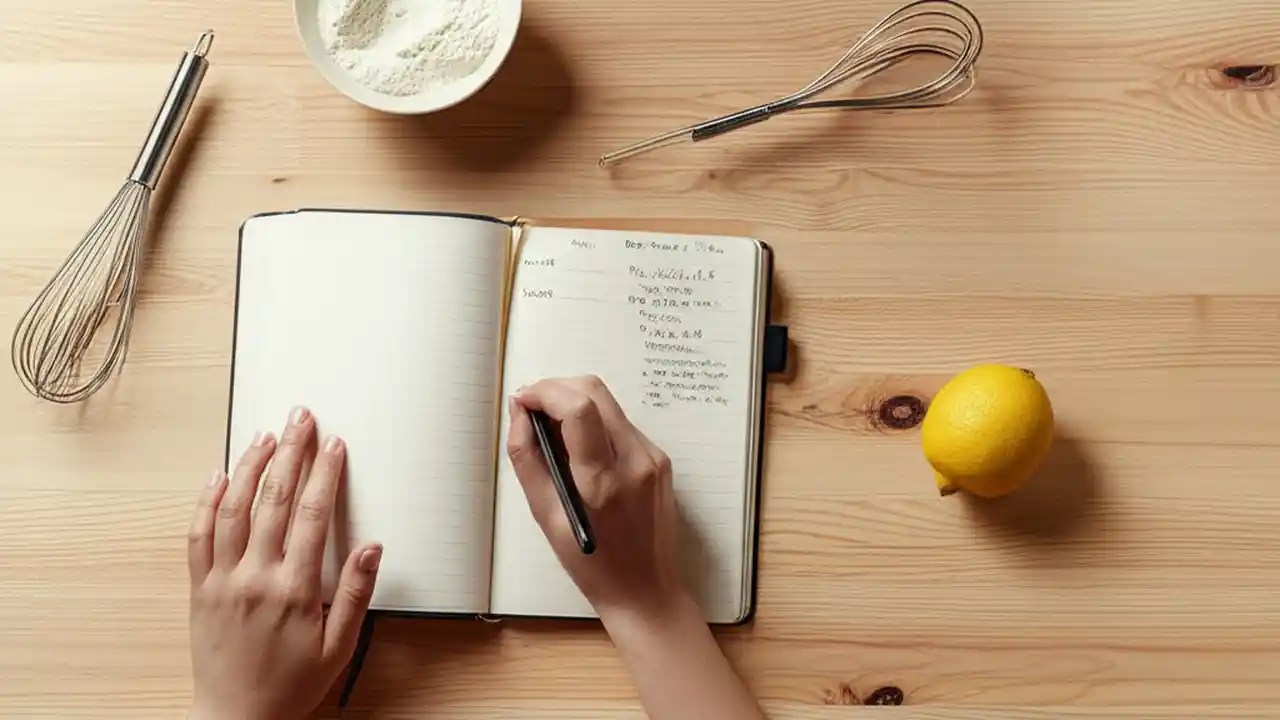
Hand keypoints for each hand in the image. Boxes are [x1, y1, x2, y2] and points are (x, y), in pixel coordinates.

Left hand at [187, 407, 381, 719]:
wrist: (236, 718)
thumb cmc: (290, 685)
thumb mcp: (340, 646)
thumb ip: (355, 593)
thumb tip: (371, 547)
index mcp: (293, 590)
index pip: (310, 516)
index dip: (324, 474)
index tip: (333, 446)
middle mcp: (254, 578)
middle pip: (272, 499)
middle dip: (290, 453)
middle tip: (300, 419)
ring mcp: (222, 581)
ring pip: (232, 509)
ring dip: (249, 467)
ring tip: (264, 436)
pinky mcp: (199, 590)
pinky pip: (198, 537)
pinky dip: (206, 502)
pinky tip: (217, 477)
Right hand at [507, 376, 688, 622]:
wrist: (647, 592)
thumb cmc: (593, 566)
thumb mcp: (547, 518)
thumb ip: (529, 460)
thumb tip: (520, 414)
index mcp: (602, 482)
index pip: (578, 408)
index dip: (545, 392)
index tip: (523, 400)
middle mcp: (635, 462)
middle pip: (595, 391)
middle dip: (557, 389)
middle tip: (532, 409)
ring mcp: (653, 458)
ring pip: (608, 404)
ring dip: (575, 405)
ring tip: (552, 434)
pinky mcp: (661, 460)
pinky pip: (622, 425)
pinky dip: (595, 424)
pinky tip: (580, 451)